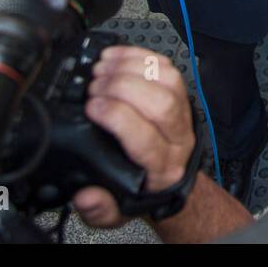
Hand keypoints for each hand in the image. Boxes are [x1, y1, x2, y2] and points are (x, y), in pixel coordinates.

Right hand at [72, 45, 195, 227]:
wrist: (167, 179)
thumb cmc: (141, 189)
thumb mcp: (117, 211)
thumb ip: (100, 210)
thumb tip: (86, 196)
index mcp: (160, 168)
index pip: (146, 139)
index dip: (118, 117)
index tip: (91, 107)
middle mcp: (177, 138)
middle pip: (162, 104)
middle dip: (124, 88)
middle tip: (95, 86)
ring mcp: (182, 112)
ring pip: (169, 80)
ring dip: (133, 67)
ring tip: (102, 68)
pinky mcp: (178, 93)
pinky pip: (167, 66)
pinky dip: (140, 56)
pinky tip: (115, 56)